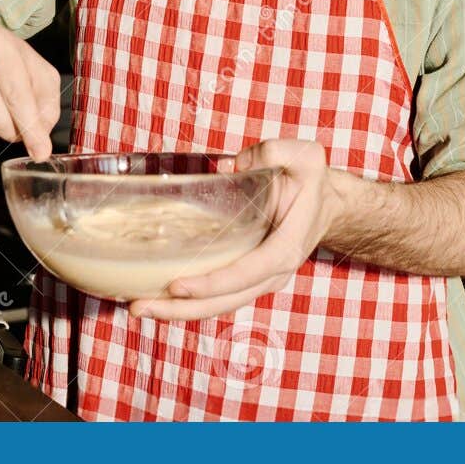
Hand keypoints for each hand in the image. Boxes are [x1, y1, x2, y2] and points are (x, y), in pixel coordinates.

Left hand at [130, 139, 336, 320]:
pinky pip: (217, 295)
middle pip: (224, 301)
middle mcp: (272, 273)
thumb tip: (232, 165)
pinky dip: (188, 300)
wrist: (326, 203)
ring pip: (218, 305)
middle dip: (181, 308)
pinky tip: (157, 296)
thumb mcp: (304, 156)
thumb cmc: (311, 180)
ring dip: (178, 311)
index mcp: (285, 249)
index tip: (177, 285)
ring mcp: (260, 280)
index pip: (245, 274)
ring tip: (137, 308)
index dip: (211, 283)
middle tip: (138, 308)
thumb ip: (273, 152)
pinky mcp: (248, 277)